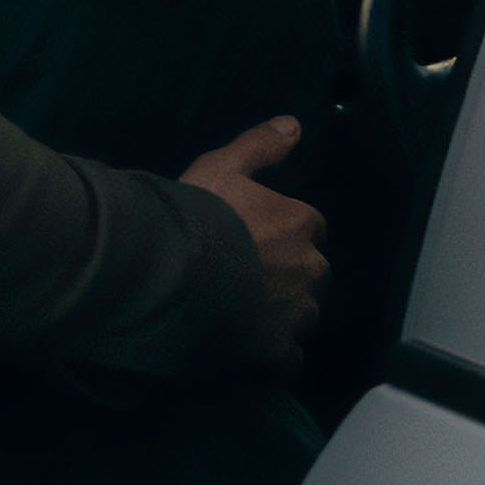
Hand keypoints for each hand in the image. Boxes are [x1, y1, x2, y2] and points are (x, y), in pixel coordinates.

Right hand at [179, 115, 325, 362]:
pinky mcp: (278, 350)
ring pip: (303, 315)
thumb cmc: (198, 213)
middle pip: (311, 274)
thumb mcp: (222, 167)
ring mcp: (296, 313)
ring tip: (247, 316)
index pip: (310, 229)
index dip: (284, 234)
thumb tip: (295, 124)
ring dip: (284, 315)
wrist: (173, 271)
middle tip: (249, 277)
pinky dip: (278, 360)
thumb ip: (259, 146)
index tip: (259, 239)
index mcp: (301, 224)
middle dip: (290, 276)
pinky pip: (289, 361)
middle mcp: (310, 269)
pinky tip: (255, 355)